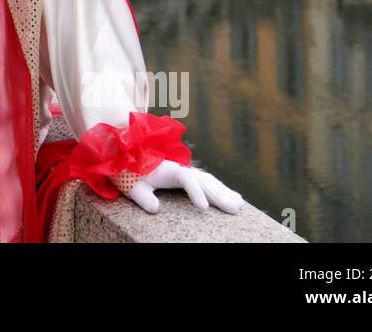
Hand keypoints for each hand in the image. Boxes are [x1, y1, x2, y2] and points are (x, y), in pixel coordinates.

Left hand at [126, 160, 242, 214]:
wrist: (133, 161)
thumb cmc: (133, 176)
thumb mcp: (135, 187)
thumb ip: (143, 198)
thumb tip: (155, 208)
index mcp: (169, 169)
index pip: (186, 178)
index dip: (196, 192)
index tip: (203, 208)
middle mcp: (182, 169)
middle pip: (204, 180)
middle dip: (219, 195)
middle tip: (233, 210)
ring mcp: (188, 172)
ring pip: (210, 182)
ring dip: (225, 193)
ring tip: (238, 206)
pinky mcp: (191, 178)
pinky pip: (210, 184)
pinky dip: (224, 191)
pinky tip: (237, 199)